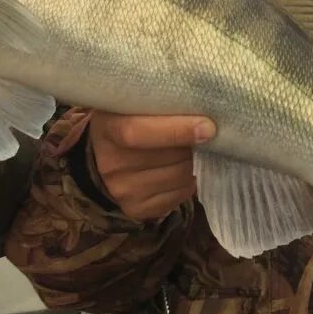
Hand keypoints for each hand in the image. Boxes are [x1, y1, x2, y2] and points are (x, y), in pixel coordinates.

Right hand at [86, 111, 215, 221]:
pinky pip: (179, 196)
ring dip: (190, 163)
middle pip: (170, 157)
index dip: (177, 131)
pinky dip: (186, 183)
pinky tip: (177, 170)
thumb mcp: (135, 105)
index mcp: (108, 128)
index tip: (208, 128)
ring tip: (183, 153)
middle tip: (193, 135)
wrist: (104, 156)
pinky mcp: (137, 209)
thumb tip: (205, 114)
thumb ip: (163, 104)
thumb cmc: (128, 121)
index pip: (138, 133)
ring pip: (180, 177)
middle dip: (191, 145)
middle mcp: (111, 163)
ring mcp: (122, 190)